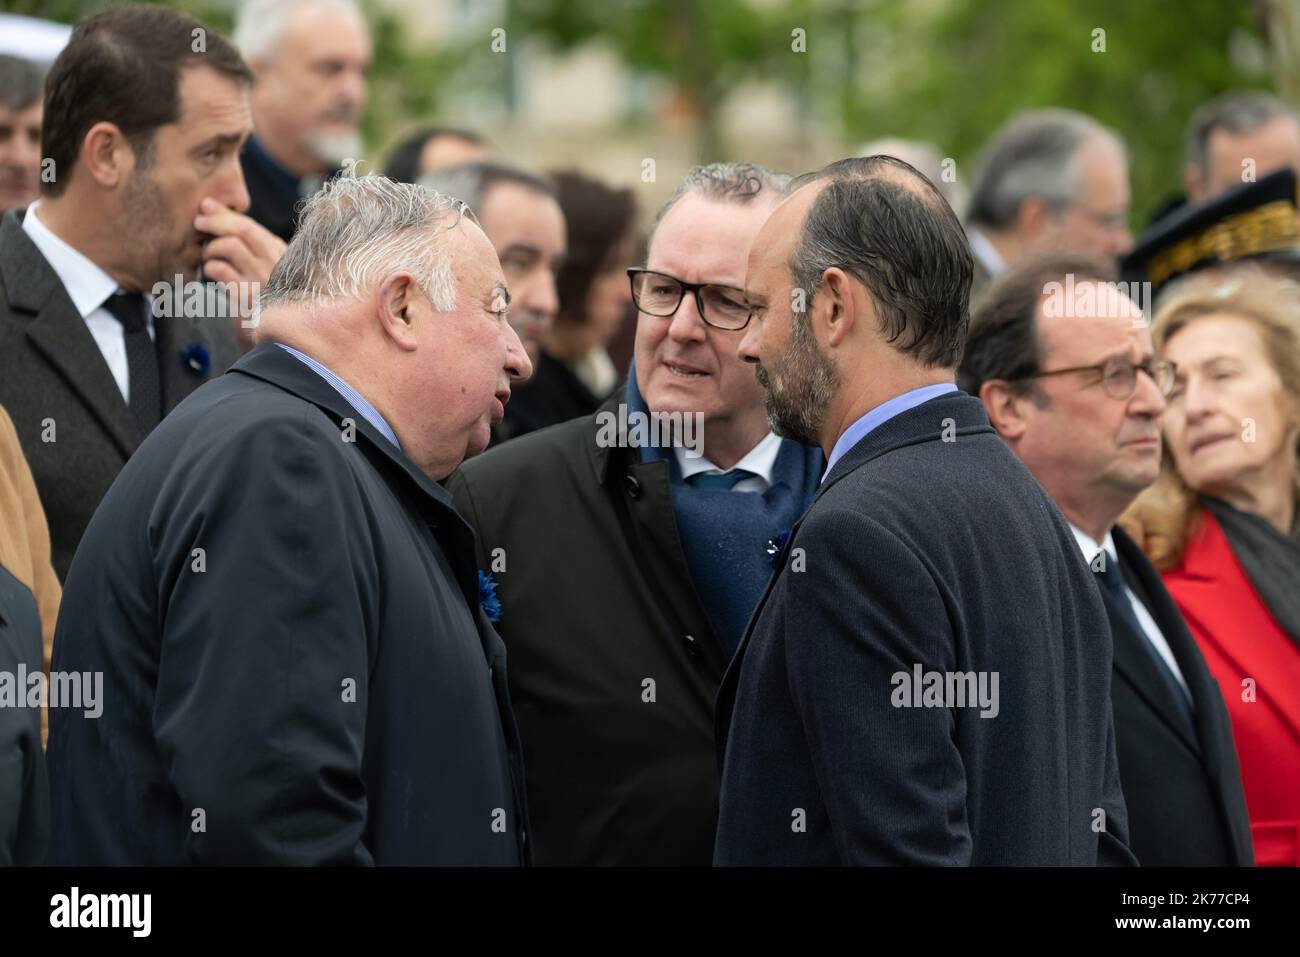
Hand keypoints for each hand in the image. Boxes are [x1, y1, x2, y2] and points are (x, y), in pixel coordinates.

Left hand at [195, 198, 287, 348]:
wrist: (277, 338)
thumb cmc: (266, 296)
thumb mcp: (265, 266)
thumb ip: (248, 241)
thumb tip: (212, 208)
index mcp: (282, 254)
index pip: (250, 226)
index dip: (224, 214)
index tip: (206, 208)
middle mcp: (275, 265)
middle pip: (240, 230)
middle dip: (214, 222)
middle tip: (198, 223)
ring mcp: (262, 281)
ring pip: (228, 247)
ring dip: (210, 248)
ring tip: (208, 256)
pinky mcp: (246, 297)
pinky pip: (219, 270)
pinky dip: (209, 266)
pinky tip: (210, 272)